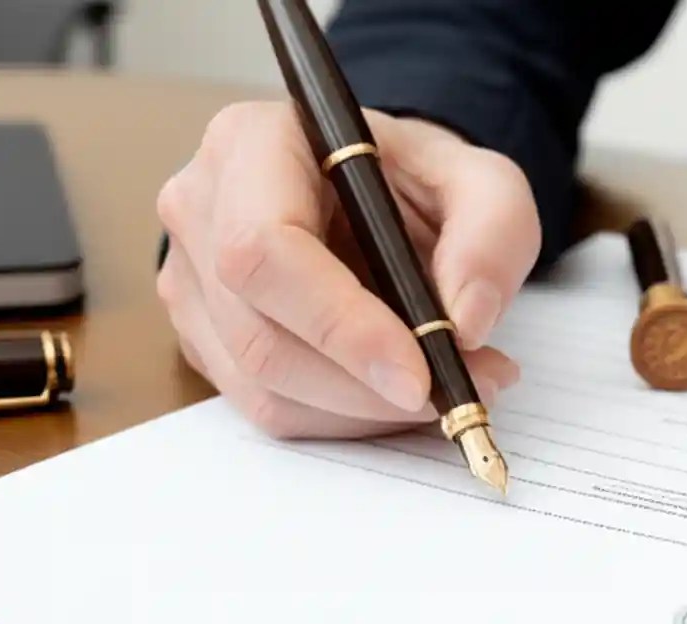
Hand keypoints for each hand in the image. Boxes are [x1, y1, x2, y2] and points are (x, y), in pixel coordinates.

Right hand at [156, 102, 538, 437]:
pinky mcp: (206, 337)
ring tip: (446, 388)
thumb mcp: (485, 181)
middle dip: (364, 386)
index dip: (339, 324)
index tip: (417, 374)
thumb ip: (493, 233)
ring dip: (363, 410)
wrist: (382, 197)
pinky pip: (267, 406)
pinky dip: (344, 418)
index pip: (265, 247)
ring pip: (262, 384)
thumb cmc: (420, 180)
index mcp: (251, 142)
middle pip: (259, 333)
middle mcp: (202, 207)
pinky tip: (396, 396)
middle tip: (456, 392)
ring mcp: (193, 279)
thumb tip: (466, 323)